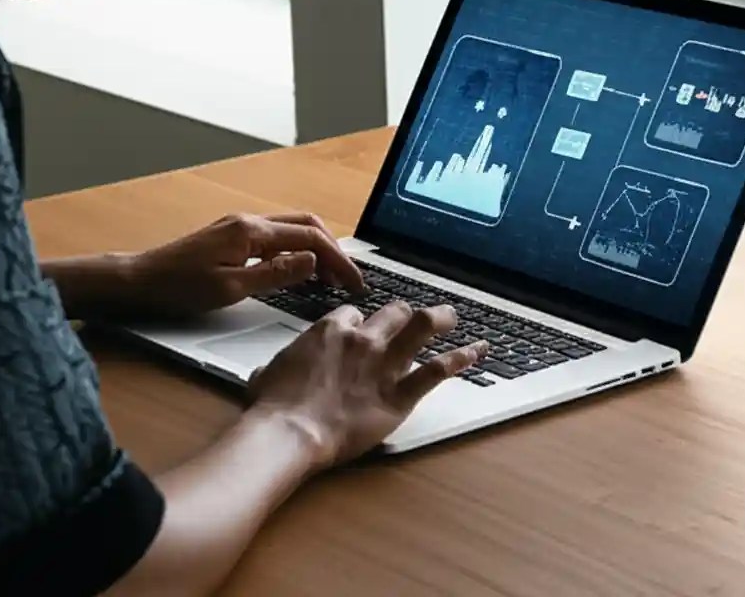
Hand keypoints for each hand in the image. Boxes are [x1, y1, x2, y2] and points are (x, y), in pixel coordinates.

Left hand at [125, 213, 364, 316]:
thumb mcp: (231, 287)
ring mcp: (241, 228)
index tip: (354, 283)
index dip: (338, 261)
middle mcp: (249, 222)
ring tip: (331, 278)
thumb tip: (312, 262)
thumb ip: (275, 274)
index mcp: (251, 230)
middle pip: (307, 225)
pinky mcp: (234, 238)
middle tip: (349, 280)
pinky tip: (301, 272)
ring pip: (294, 229)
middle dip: (334, 251)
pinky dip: (298, 251)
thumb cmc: (178, 287)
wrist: (139, 281)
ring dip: (318, 250)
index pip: (310, 239)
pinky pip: (278, 238)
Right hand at [247, 302, 485, 467]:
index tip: (362, 332)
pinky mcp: (400, 394)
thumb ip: (278, 366)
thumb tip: (270, 372)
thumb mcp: (267, 373)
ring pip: (422, 328)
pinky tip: (477, 351)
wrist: (289, 432)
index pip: (354, 315)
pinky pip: (438, 370)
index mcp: (329, 330)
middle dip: (403, 314)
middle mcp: (362, 340)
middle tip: (411, 318)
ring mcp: (384, 364)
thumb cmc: (274, 407)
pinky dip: (462, 358)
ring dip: (440, 319)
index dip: (360, 323)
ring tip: (451, 316)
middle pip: (393, 312)